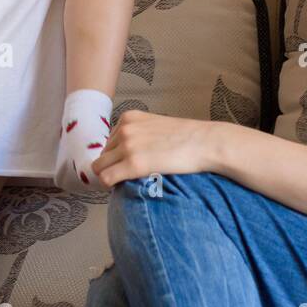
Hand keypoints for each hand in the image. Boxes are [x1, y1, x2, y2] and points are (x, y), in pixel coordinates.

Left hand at [91, 110, 219, 187]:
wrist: (206, 143)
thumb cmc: (187, 138)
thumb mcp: (157, 127)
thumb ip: (139, 134)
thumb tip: (127, 154)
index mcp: (129, 118)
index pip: (109, 142)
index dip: (117, 157)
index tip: (128, 166)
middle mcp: (124, 129)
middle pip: (103, 155)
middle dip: (112, 167)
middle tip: (130, 177)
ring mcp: (128, 145)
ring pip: (100, 168)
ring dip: (111, 176)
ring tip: (130, 183)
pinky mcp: (133, 163)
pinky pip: (106, 178)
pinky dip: (110, 185)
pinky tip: (123, 188)